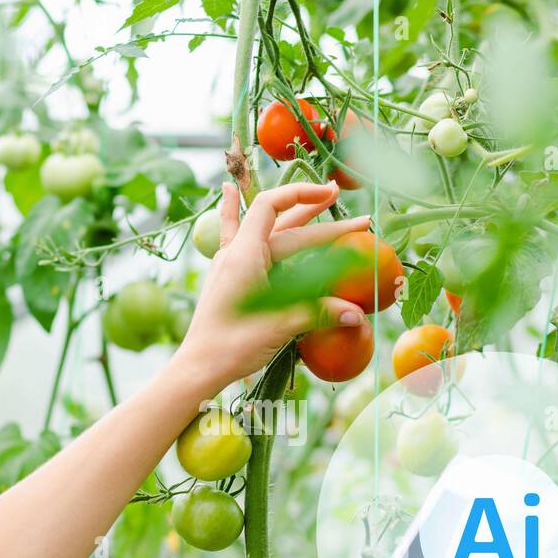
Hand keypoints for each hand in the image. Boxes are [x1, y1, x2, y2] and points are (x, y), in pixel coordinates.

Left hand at [175, 181, 370, 389]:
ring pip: (268, 233)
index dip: (302, 194)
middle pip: (283, 226)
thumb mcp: (281, 327)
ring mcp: (231, 263)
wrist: (198, 367)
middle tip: (359, 217)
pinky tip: (228, 190)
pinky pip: (235, 237)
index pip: (272, 205)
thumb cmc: (233, 346)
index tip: (330, 195)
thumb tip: (358, 314)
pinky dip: (233, 211)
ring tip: (324, 202)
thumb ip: (319, 313)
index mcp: (245, 254)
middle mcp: (236, 252)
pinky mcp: (230, 277)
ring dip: (296, 218)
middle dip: (319, 218)